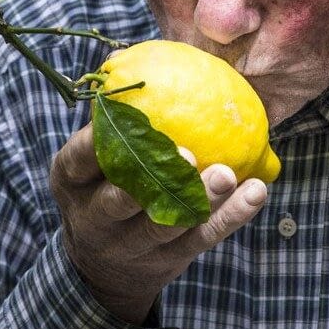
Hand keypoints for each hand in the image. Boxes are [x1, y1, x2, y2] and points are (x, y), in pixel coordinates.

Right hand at [47, 125, 268, 324]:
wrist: (103, 268)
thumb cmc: (100, 187)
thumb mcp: (85, 163)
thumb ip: (109, 123)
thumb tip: (122, 60)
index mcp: (73, 182)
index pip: (79, 160)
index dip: (98, 141)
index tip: (127, 118)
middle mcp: (96, 217)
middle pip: (121, 201)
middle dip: (155, 177)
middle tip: (189, 154)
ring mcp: (132, 244)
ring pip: (166, 223)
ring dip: (201, 198)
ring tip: (228, 174)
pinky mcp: (169, 258)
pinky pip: (202, 237)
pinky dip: (232, 216)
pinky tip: (255, 192)